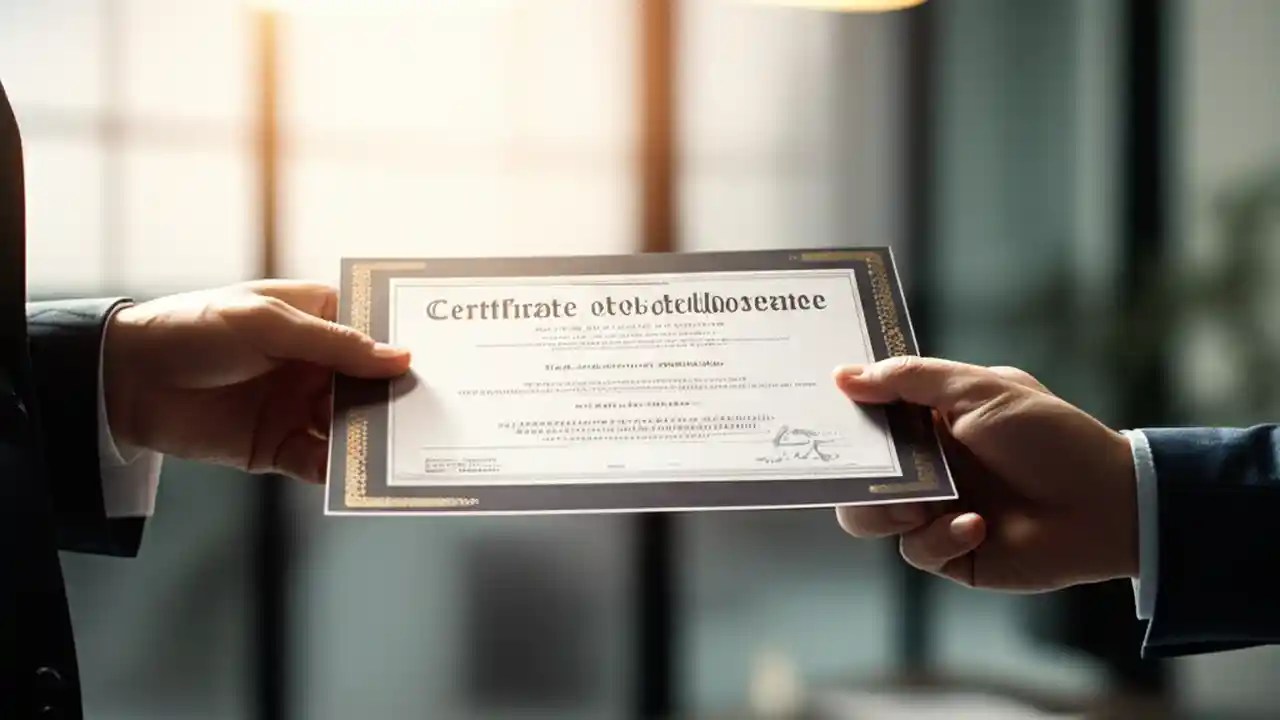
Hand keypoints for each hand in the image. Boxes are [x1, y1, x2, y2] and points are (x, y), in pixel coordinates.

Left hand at [102, 280, 410, 482]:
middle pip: (372, 384)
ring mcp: (299, 406)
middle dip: (398, 397)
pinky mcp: (279, 447)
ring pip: (352, 424)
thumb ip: (335, 345)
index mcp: (316, 319)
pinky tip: (355, 472)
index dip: (406, 344)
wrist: (124, 380)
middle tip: (435, 411)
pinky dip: (338, 468)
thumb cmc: (194, 329)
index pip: (375, 331)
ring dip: (373, 435)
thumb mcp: (268, 324)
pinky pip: (320, 460)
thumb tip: (399, 358)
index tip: (447, 360)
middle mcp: (315, 364)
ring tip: (400, 446)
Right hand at [834, 356, 1137, 591]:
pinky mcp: (952, 552)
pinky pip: (917, 551)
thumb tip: (844, 375)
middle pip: (856, 472)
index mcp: (930, 421)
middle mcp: (926, 465)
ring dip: (886, 510)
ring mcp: (935, 509)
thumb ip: (910, 380)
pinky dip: (941, 538)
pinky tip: (977, 525)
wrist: (1108, 504)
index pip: (868, 418)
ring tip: (917, 504)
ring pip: (871, 517)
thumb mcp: (979, 390)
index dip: (842, 416)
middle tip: (859, 471)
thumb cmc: (1050, 436)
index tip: (817, 412)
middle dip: (852, 474)